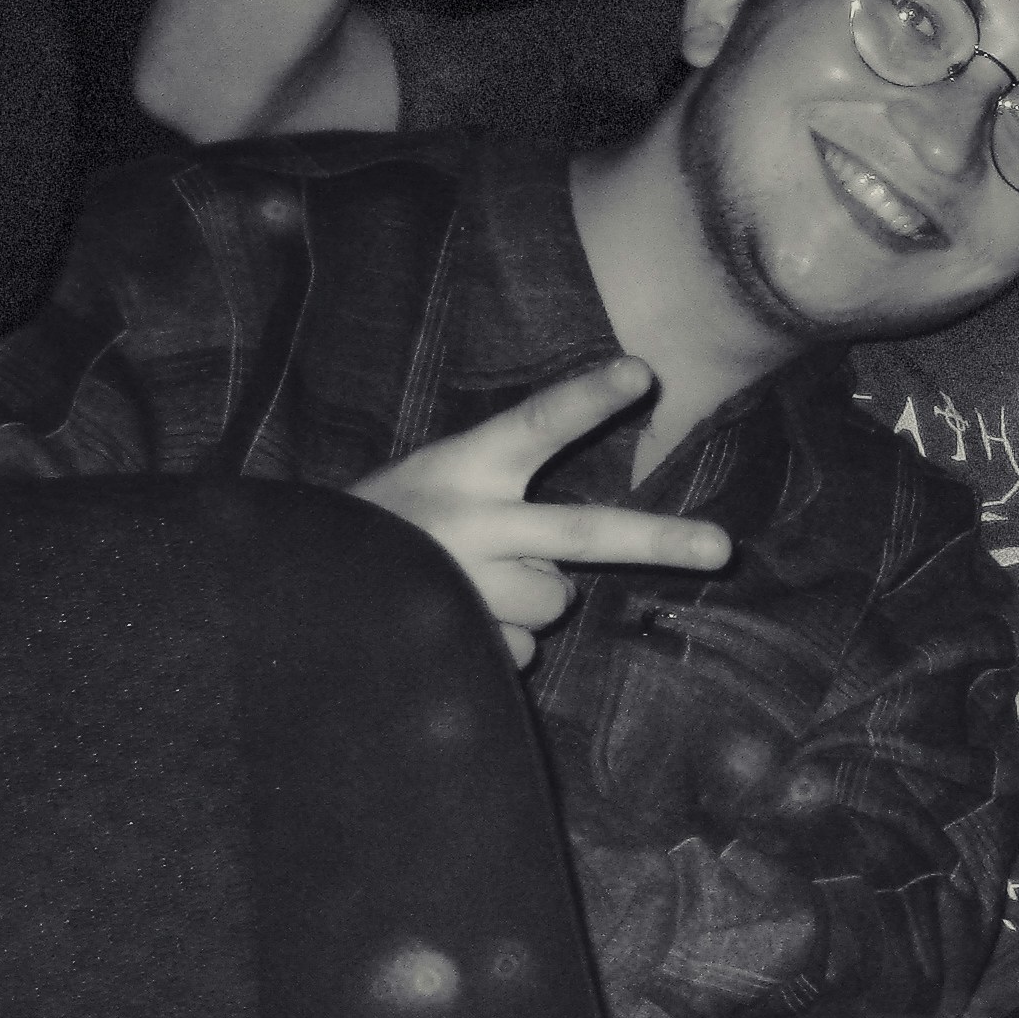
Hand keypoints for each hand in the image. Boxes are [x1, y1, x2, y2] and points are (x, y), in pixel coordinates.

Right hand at [351, 356, 732, 665]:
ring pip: (554, 600)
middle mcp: (471, 523)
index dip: (588, 398)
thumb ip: (507, 494)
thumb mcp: (438, 476)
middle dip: (661, 540)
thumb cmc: (389, 523)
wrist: (295, 587)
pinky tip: (448, 619)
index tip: (642, 371)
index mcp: (465, 466)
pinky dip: (498, 637)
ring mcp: (466, 587)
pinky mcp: (458, 641)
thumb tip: (571, 563)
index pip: (537, 424)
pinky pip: (520, 646)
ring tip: (468, 581)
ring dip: (531, 596)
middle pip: (582, 531)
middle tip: (723, 548)